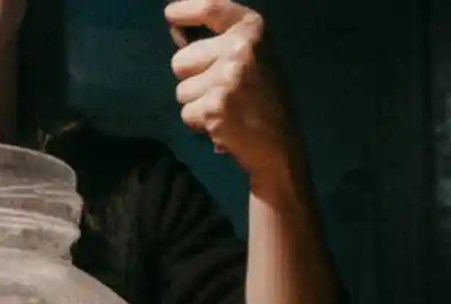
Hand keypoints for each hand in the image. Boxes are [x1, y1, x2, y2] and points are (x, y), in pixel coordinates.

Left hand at [165, 0, 302, 182]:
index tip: (171, 14)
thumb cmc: (262, 98)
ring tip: (225, 107)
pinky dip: (199, 122)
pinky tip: (222, 123)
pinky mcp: (215, 107)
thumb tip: (175, 30)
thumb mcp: (252, 57)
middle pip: (179, 60)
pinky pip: (186, 113)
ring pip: (180, 90)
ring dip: (196, 103)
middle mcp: (240, 48)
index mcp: (252, 30)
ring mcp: (227, 77)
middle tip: (221, 90)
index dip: (185, 9)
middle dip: (191, 78)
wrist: (279, 143)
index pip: (210, 6)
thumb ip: (219, 41)